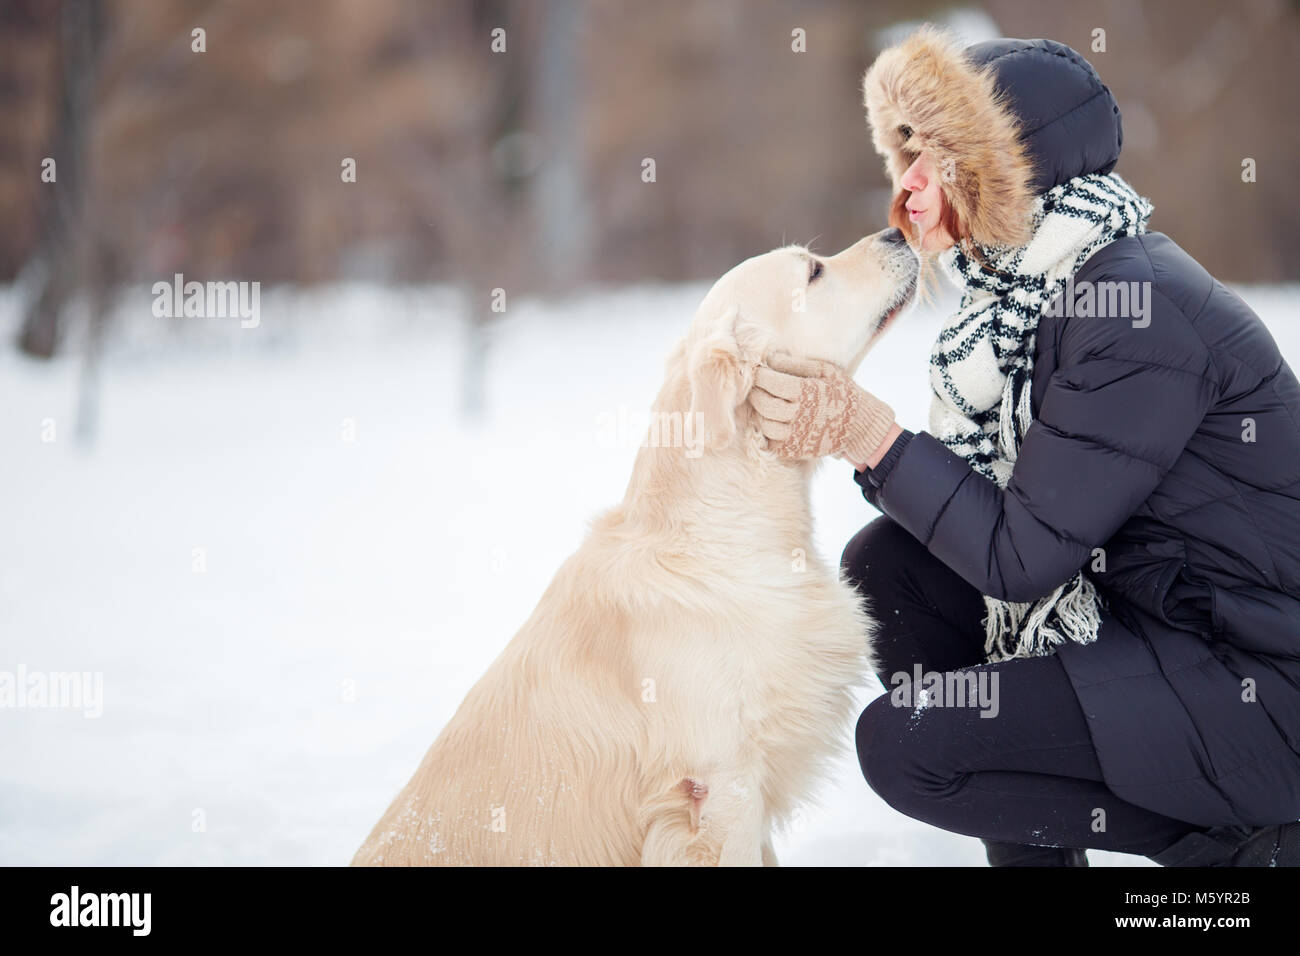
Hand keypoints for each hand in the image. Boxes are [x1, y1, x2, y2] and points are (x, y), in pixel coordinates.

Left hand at [746, 351, 895, 463]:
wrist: (858, 423)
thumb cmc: (840, 391)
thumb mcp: (825, 370)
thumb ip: (796, 364)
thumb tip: (769, 359)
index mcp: (808, 392)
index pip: (772, 383)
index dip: (761, 376)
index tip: (760, 372)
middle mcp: (802, 416)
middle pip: (765, 405)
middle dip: (756, 394)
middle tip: (757, 388)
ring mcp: (798, 436)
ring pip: (765, 425)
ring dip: (761, 413)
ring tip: (765, 404)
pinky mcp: (796, 451)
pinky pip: (772, 442)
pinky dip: (769, 431)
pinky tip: (775, 421)